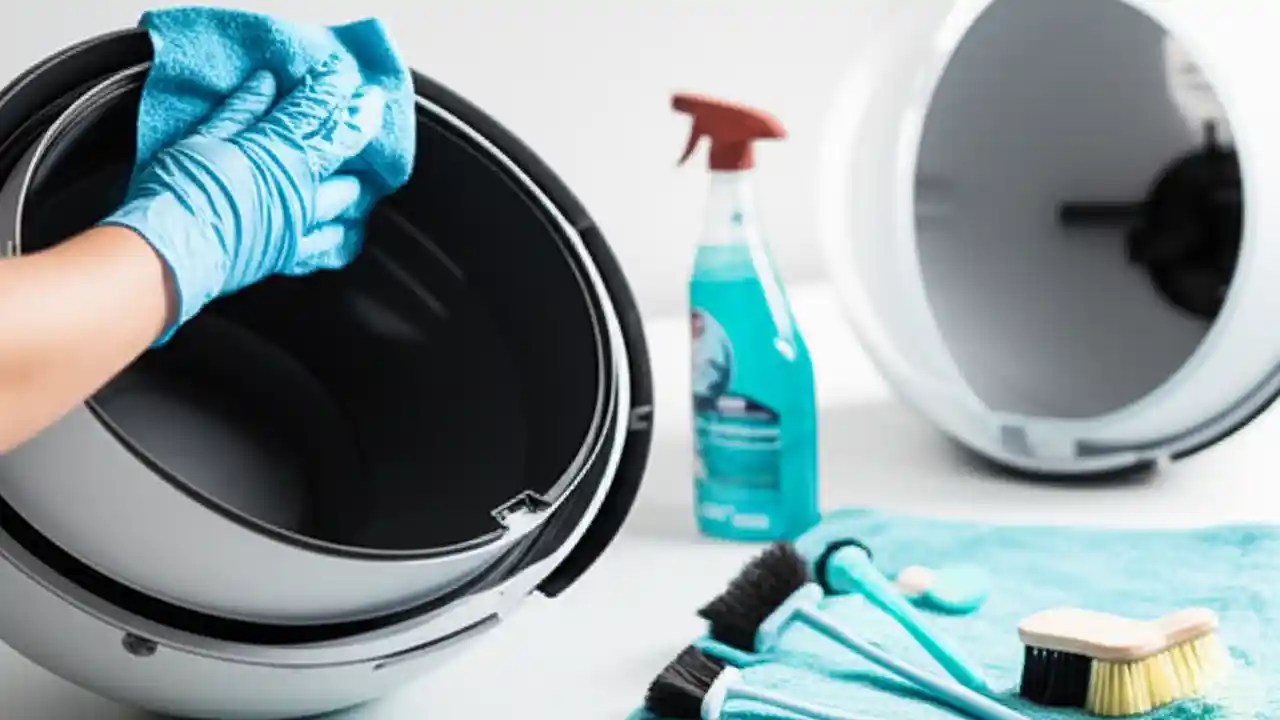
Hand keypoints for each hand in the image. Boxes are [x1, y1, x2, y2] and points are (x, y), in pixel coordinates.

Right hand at [102, 58, 384, 341]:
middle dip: (359, 124)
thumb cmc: (178, 193)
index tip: (344, 73)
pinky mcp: (292, 254)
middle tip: (367, 108)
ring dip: (354, 180)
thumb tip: (265, 84)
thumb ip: (239, 112)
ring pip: (347, 197)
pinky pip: (329, 244)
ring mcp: (301, 221)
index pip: (316, 108)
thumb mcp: (203, 139)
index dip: (333, 87)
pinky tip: (343, 230)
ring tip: (358, 170)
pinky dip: (340, 233)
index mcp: (277, 148)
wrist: (172, 253)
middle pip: (344, 147)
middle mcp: (300, 184)